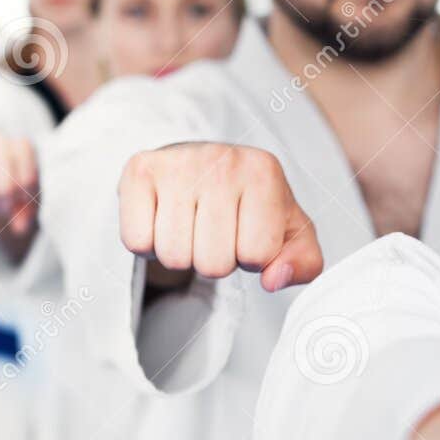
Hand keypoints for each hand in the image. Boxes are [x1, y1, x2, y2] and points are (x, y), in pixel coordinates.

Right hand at [0, 136, 40, 235]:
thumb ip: (28, 214)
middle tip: (5, 206)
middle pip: (6, 187)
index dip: (25, 198)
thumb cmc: (15, 187)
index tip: (22, 197)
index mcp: (24, 146)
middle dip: (6, 204)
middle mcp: (0, 142)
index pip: (28, 180)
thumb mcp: (28, 199)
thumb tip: (20, 229)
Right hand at [117, 142, 323, 290]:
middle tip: (215, 233)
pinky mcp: (140, 170)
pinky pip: (136, 242)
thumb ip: (303, 264)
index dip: (251, 258)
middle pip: (212, 263)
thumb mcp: (291, 234)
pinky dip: (148, 245)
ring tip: (192, 226)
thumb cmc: (251, 206)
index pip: (256, 255)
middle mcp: (222, 160)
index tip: (246, 234)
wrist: (205, 168)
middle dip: (214, 260)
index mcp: (264, 172)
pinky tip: (163, 220)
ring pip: (174, 256)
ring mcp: (178, 162)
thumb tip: (274, 279)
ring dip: (182, 254)